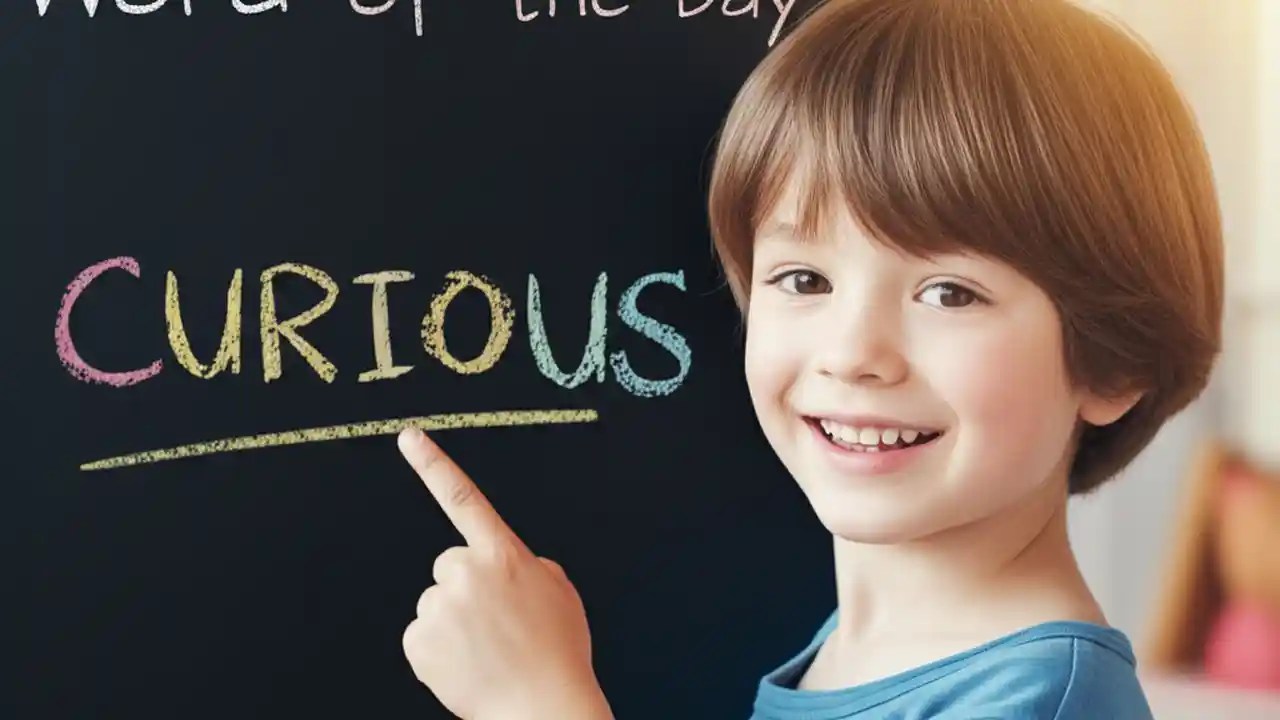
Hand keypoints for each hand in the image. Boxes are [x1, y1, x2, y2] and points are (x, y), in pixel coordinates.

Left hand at [398, 428, 612, 719]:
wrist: (542, 708)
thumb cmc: (557, 652)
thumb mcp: (559, 591)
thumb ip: (527, 565)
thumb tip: (502, 568)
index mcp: (504, 555)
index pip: (464, 499)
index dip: (434, 465)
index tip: (408, 436)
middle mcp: (466, 572)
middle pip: (449, 566)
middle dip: (465, 588)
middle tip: (495, 624)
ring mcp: (440, 607)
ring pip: (436, 604)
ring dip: (455, 623)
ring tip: (487, 650)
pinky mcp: (419, 641)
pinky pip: (422, 636)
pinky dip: (439, 651)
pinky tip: (467, 665)